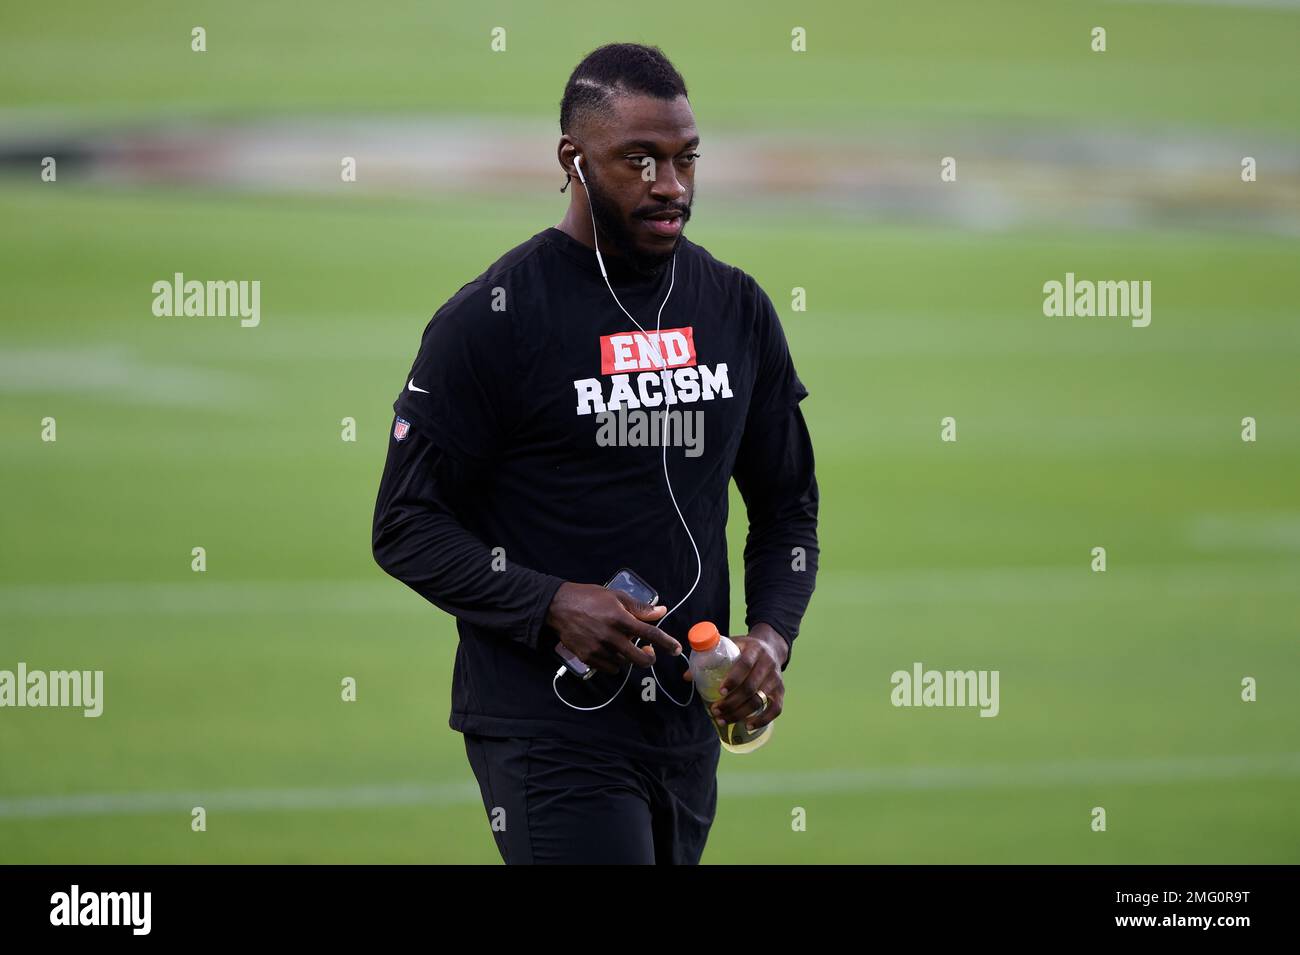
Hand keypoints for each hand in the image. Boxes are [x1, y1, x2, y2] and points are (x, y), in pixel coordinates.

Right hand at [545, 582, 681, 674]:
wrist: (558, 606)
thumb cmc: (589, 598)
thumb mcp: (616, 596)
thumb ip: (639, 607)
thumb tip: (661, 611)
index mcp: (620, 619)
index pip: (651, 634)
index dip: (667, 643)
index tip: (676, 649)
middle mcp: (611, 637)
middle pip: (641, 659)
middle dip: (649, 658)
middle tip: (648, 651)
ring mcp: (599, 649)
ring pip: (625, 664)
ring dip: (629, 657)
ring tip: (623, 645)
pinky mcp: (588, 658)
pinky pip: (610, 669)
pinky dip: (615, 663)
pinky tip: (611, 651)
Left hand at [682, 623, 786, 730]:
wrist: (771, 647)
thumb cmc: (744, 648)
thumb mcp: (729, 645)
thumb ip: (709, 657)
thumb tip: (687, 677)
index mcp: (754, 649)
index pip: (745, 665)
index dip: (733, 679)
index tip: (720, 692)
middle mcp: (768, 664)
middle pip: (751, 687)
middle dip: (731, 703)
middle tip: (715, 711)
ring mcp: (776, 679)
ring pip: (760, 700)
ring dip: (740, 713)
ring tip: (723, 720)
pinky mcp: (781, 691)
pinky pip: (775, 709)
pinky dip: (763, 719)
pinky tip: (748, 726)